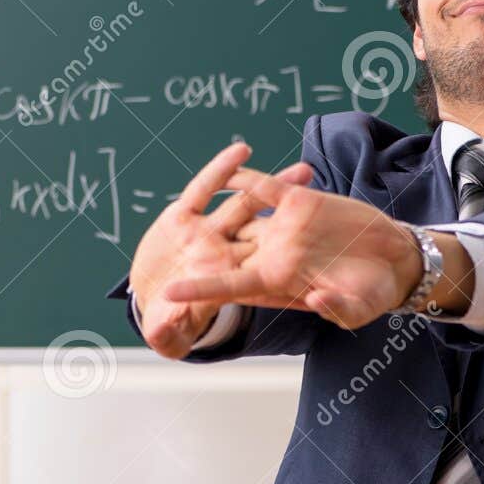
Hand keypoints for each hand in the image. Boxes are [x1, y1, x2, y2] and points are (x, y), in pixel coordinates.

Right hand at [129, 141, 313, 358]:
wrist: (142, 297)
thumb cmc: (158, 323)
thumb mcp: (163, 332)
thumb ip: (172, 329)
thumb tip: (177, 329)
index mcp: (230, 281)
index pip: (272, 270)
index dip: (303, 265)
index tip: (333, 257)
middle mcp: (225, 253)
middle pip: (275, 232)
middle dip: (306, 220)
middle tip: (341, 208)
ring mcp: (205, 233)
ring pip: (247, 204)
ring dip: (277, 187)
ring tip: (306, 171)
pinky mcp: (178, 216)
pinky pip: (204, 188)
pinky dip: (221, 171)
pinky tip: (239, 152)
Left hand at [162, 164, 426, 329]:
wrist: (394, 260)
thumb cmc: (373, 294)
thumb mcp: (358, 307)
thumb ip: (335, 308)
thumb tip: (315, 300)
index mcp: (278, 283)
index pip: (230, 287)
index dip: (200, 291)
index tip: (168, 295)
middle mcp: (272, 255)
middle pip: (223, 253)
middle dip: (191, 254)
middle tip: (150, 256)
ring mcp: (282, 227)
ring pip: (239, 217)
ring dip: (213, 212)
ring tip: (176, 204)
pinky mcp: (300, 202)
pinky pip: (266, 188)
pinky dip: (248, 178)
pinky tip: (227, 166)